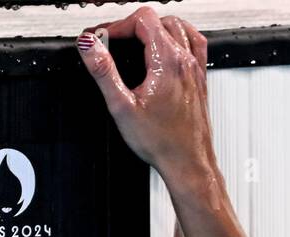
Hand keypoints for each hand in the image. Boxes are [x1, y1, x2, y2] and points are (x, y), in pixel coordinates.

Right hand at [77, 6, 215, 183]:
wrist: (189, 163)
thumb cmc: (162, 142)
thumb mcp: (122, 106)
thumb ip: (103, 70)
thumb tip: (89, 44)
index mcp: (167, 62)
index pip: (142, 19)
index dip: (118, 25)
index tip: (104, 40)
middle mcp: (186, 62)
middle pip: (159, 20)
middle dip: (133, 25)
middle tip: (115, 41)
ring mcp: (196, 71)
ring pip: (180, 28)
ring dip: (156, 27)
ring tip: (137, 40)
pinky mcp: (200, 81)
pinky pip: (196, 45)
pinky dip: (180, 37)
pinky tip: (168, 48)